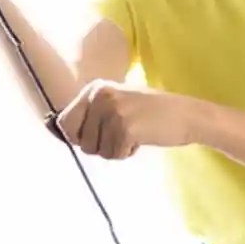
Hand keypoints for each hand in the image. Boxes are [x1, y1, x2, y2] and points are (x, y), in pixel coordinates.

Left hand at [56, 80, 200, 159]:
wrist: (186, 114)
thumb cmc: (149, 114)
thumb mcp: (115, 104)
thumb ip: (90, 116)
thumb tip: (57, 130)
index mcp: (94, 88)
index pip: (65, 122)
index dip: (79, 137)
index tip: (100, 135)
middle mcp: (99, 95)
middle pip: (80, 141)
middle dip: (99, 146)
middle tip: (121, 134)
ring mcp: (112, 110)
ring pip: (97, 151)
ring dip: (115, 150)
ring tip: (133, 133)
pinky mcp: (124, 127)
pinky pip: (114, 155)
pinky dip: (127, 153)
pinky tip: (141, 139)